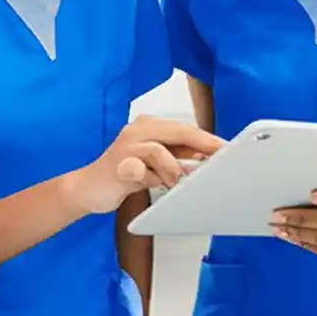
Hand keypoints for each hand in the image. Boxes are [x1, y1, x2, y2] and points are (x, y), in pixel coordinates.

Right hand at [65, 115, 223, 214]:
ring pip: (160, 150)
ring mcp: (126, 146)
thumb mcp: (156, 165)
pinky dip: (152, 178)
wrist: (87, 189)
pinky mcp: (117, 164)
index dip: (208, 140)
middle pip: (178, 132)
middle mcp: (138, 130)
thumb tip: (208, 158)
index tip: (229, 150)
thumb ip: (177, 157)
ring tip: (176, 183)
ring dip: (174, 169)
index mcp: (149, 126)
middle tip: (222, 159)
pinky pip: (141, 170)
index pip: (185, 129)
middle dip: (203, 145)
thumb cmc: (123, 175)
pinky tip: (155, 185)